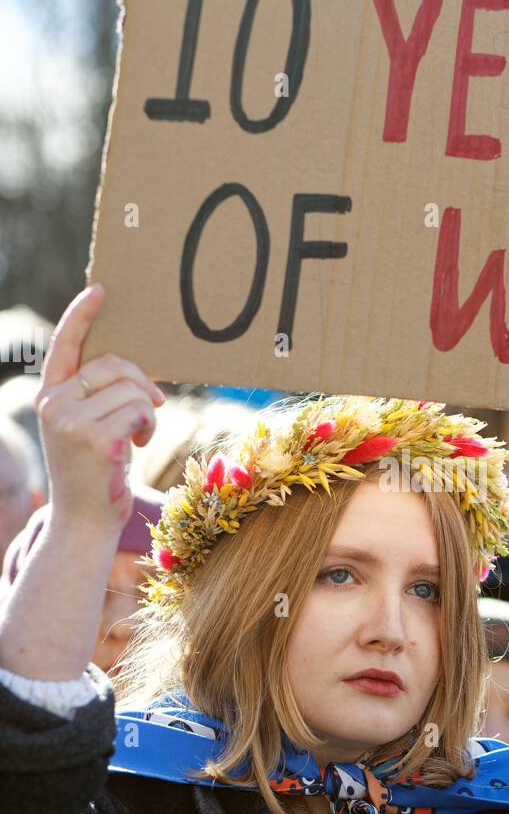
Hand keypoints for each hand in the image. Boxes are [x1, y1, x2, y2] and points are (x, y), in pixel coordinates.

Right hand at [34, 284, 165, 532]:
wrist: (84, 522)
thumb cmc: (95, 475)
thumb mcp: (86, 430)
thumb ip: (96, 397)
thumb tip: (135, 372)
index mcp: (50, 397)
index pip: (64, 345)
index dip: (81, 315)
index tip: (100, 290)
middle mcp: (53, 404)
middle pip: (114, 364)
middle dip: (143, 383)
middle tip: (154, 407)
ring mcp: (70, 421)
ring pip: (133, 389)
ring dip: (149, 411)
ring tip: (139, 435)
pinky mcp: (93, 438)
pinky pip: (141, 410)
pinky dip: (150, 425)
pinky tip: (138, 445)